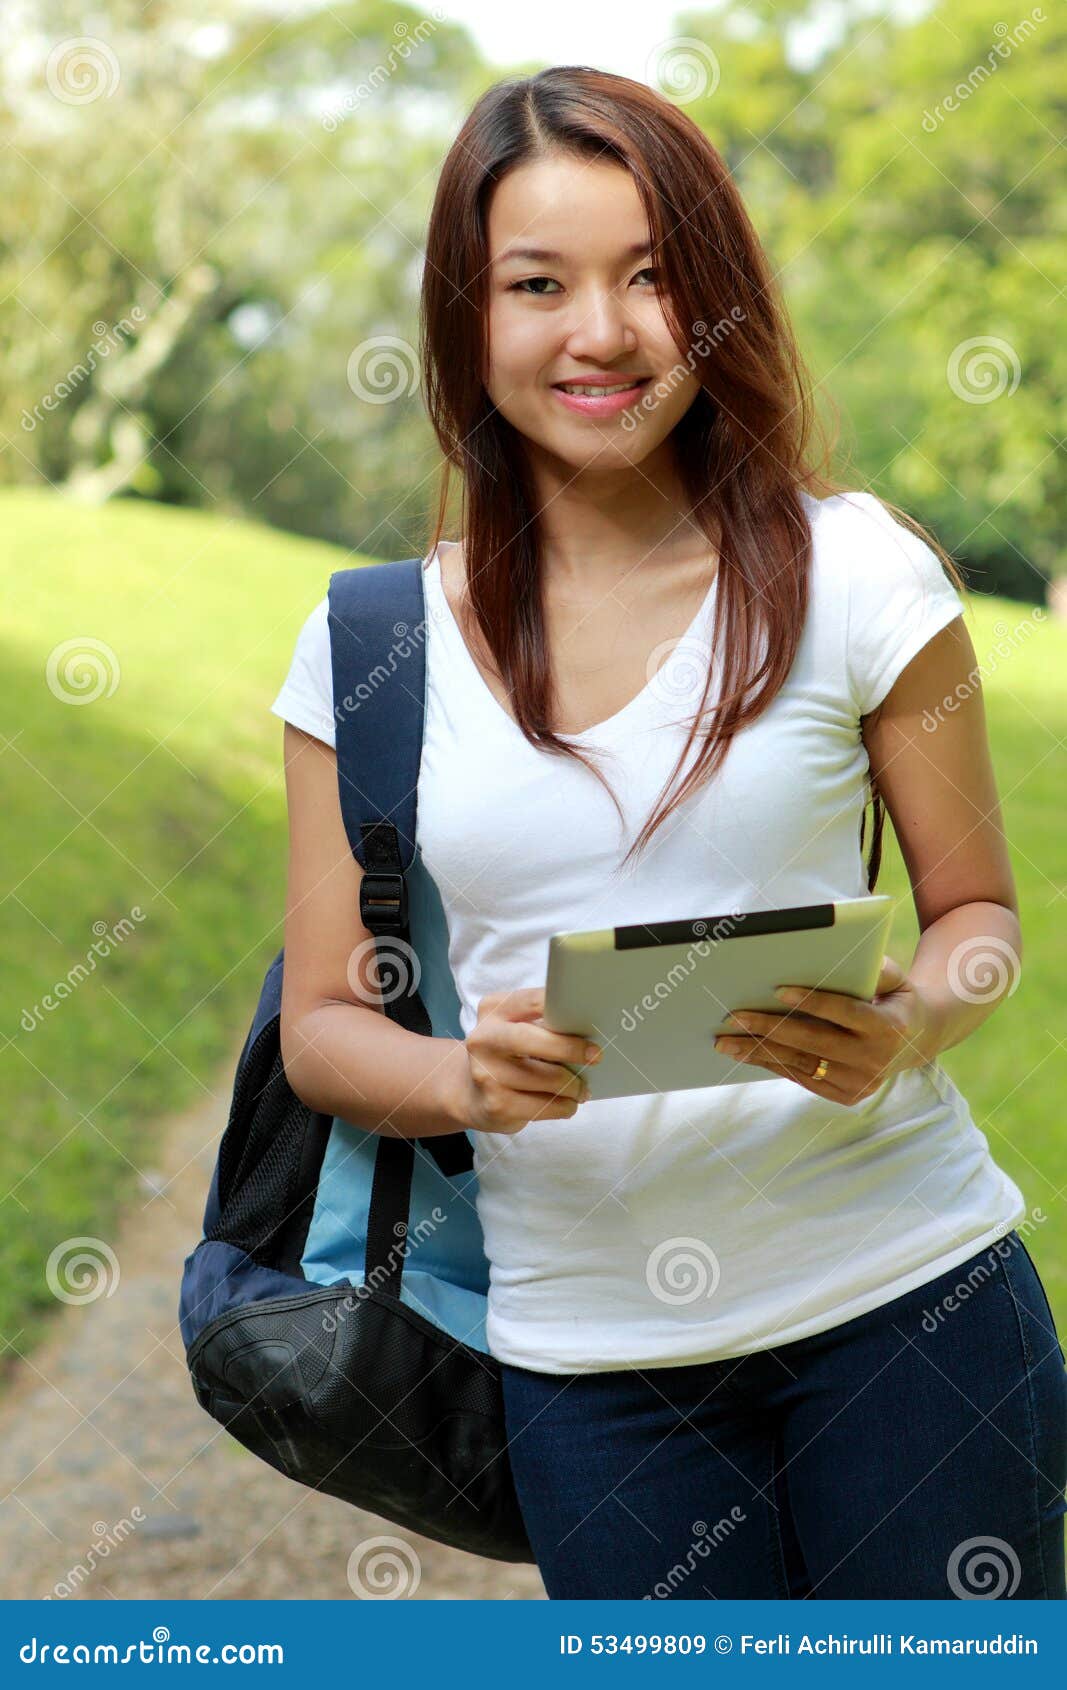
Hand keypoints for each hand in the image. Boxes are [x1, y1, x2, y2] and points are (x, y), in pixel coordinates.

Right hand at [446, 987, 599, 1134]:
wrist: (471, 1092)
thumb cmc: (509, 1055)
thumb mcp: (519, 1028)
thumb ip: (545, 1024)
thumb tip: (590, 1033)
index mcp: (493, 1009)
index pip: (533, 1001)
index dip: (564, 1010)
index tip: (591, 1027)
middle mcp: (483, 1038)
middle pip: (533, 1039)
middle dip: (571, 1049)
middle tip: (596, 1057)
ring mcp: (485, 1074)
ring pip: (545, 1078)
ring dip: (574, 1086)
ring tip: (583, 1089)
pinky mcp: (495, 1105)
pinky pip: (543, 1107)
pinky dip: (564, 1106)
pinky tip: (568, 1104)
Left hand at [712, 955, 934, 1104]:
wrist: (918, 1041)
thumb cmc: (895, 998)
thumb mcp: (896, 978)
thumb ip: (875, 968)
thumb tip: (837, 955)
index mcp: (888, 1026)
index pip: (844, 1012)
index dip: (811, 1001)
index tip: (777, 989)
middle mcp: (875, 1059)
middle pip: (813, 1041)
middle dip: (770, 1028)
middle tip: (733, 1017)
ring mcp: (861, 1082)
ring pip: (802, 1064)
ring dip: (760, 1052)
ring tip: (726, 1041)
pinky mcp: (847, 1095)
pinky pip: (803, 1078)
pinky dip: (773, 1064)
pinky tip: (747, 1052)